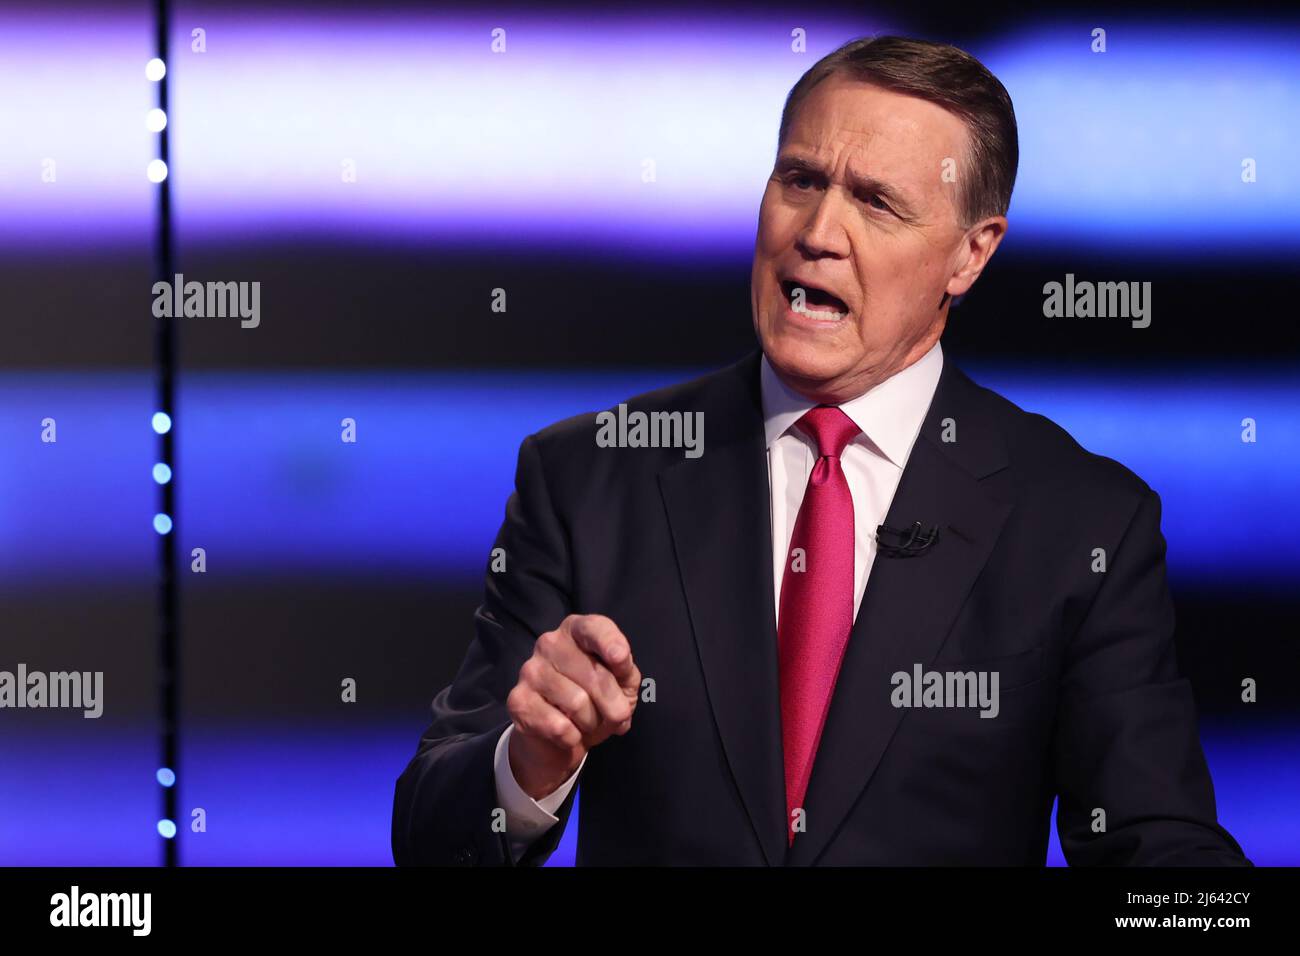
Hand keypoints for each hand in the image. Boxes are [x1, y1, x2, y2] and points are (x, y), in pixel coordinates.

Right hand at [506, 614, 640, 800]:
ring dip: (592, 723)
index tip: (620, 658)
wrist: (561, 737)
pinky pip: (559, 727)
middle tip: (616, 716)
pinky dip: (573, 738)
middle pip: (594, 674)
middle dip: (615, 705)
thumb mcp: (622, 683)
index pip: (593, 628)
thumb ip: (625, 669)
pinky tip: (568, 731)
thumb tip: (619, 661)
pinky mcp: (518, 701)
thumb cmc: (597, 701)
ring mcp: (530, 671)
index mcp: (576, 631)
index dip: (609, 642)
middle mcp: (549, 644)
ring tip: (587, 722)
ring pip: (578, 703)